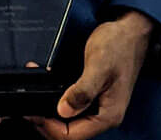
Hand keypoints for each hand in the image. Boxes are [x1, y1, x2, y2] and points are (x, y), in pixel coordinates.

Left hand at [28, 11, 153, 138]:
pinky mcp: (94, 97)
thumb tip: (64, 110)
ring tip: (34, 102)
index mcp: (108, 115)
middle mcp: (105, 115)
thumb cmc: (120, 45)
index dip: (50, 127)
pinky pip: (73, 108)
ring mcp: (99, 107)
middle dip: (47, 123)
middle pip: (70, 133)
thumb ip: (82, 91)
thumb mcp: (98, 66)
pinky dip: (57, 103)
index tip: (35, 114)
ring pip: (69, 122)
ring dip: (50, 114)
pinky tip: (47, 92)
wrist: (130, 30)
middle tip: (30, 109)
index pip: (73, 135)